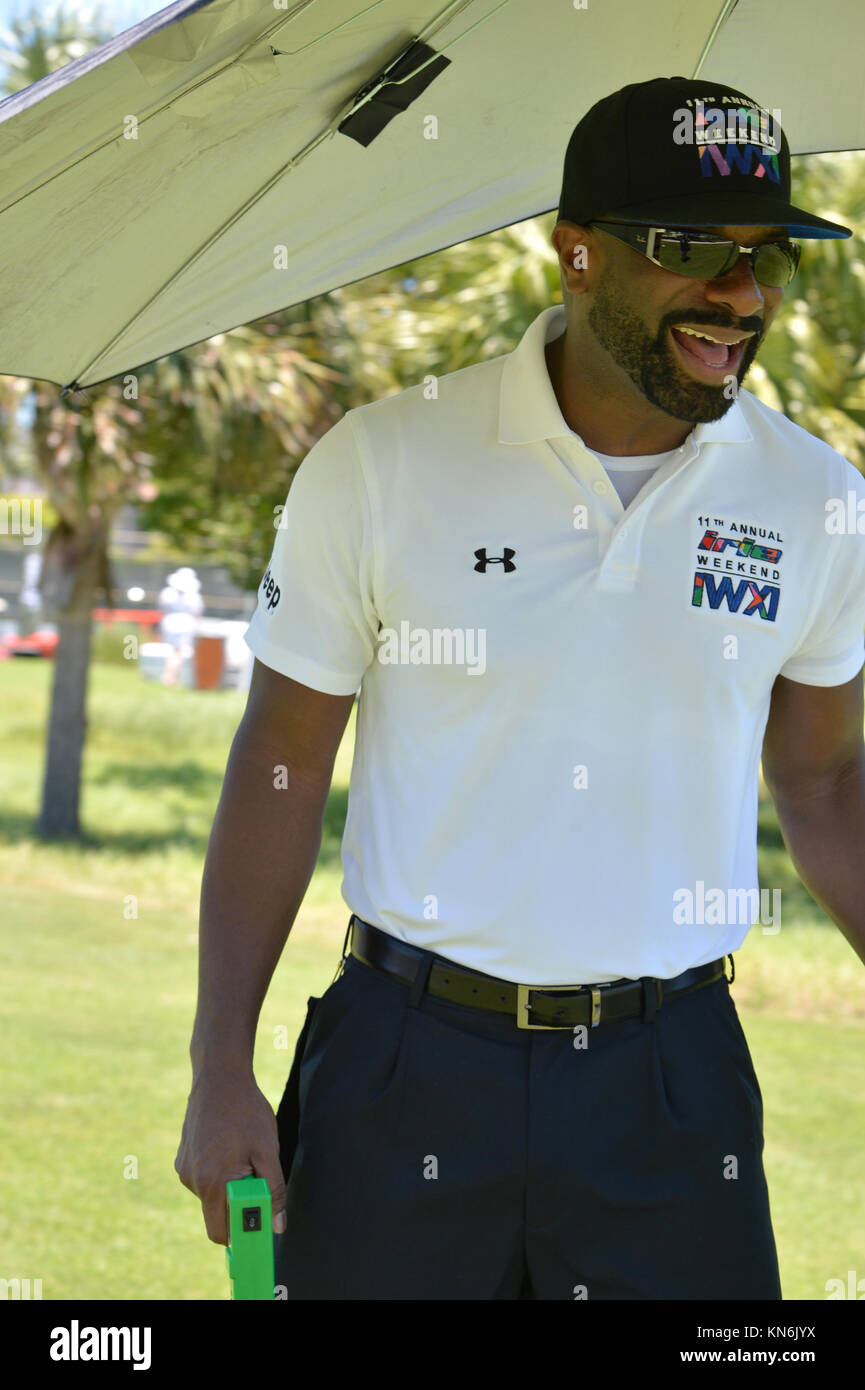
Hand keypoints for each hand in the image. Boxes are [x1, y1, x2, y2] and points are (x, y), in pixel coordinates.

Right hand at [175, 1070, 287, 1245]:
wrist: (218, 1076)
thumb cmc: (245, 1111)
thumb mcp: (267, 1150)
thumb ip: (273, 1190)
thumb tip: (277, 1226)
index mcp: (211, 1181)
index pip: (220, 1232)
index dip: (241, 1234)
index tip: (259, 1227)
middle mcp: (191, 1179)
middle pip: (217, 1213)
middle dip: (238, 1204)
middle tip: (256, 1176)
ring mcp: (183, 1168)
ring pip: (212, 1195)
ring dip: (229, 1185)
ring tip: (242, 1152)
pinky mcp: (182, 1157)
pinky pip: (204, 1178)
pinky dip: (219, 1172)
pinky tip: (229, 1144)